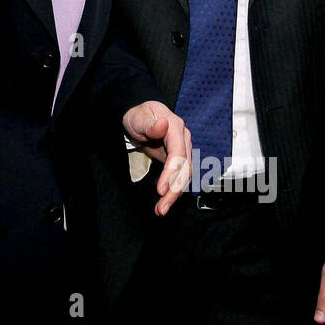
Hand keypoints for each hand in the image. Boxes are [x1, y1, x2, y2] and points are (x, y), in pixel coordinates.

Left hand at [122, 100, 191, 215]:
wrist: (140, 116)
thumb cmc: (139, 115)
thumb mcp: (139, 117)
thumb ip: (150, 124)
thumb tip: (163, 125)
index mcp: (176, 128)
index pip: (178, 154)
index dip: (171, 173)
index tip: (161, 189)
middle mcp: (183, 139)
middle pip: (185, 169)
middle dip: (175, 190)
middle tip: (161, 207)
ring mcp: (183, 149)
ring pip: (184, 176)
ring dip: (174, 194)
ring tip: (161, 209)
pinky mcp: (178, 159)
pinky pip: (179, 176)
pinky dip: (173, 189)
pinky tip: (164, 201)